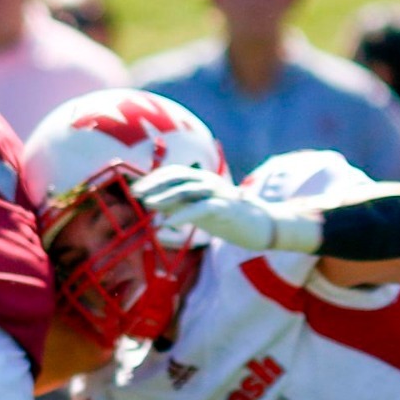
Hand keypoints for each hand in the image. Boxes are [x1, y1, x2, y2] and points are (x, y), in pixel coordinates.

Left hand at [131, 165, 320, 252]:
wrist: (263, 226)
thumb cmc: (228, 218)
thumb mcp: (198, 209)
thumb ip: (178, 204)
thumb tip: (151, 202)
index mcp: (203, 179)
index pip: (173, 173)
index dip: (153, 179)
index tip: (136, 189)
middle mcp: (209, 181)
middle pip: (177, 178)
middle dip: (154, 185)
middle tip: (136, 194)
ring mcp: (219, 193)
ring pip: (188, 190)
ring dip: (165, 196)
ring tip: (147, 204)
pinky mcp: (227, 208)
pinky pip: (202, 209)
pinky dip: (183, 214)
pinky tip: (168, 223)